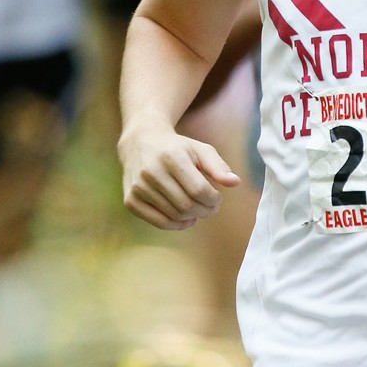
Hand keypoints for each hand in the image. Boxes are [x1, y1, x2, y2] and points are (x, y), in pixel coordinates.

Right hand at [120, 128, 240, 229]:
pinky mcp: (130, 199)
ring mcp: (138, 187)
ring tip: (199, 210)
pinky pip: (158, 221)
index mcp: (171, 157)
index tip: (217, 198)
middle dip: (205, 211)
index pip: (198, 190)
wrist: (140, 142)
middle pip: (186, 205)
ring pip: (174, 215)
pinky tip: (186, 219)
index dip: (213, 199)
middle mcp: (152, 172)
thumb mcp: (200, 149)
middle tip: (212, 208)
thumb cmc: (176, 147)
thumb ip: (218, 166)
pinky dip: (175, 225)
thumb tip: (235, 182)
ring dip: (192, 217)